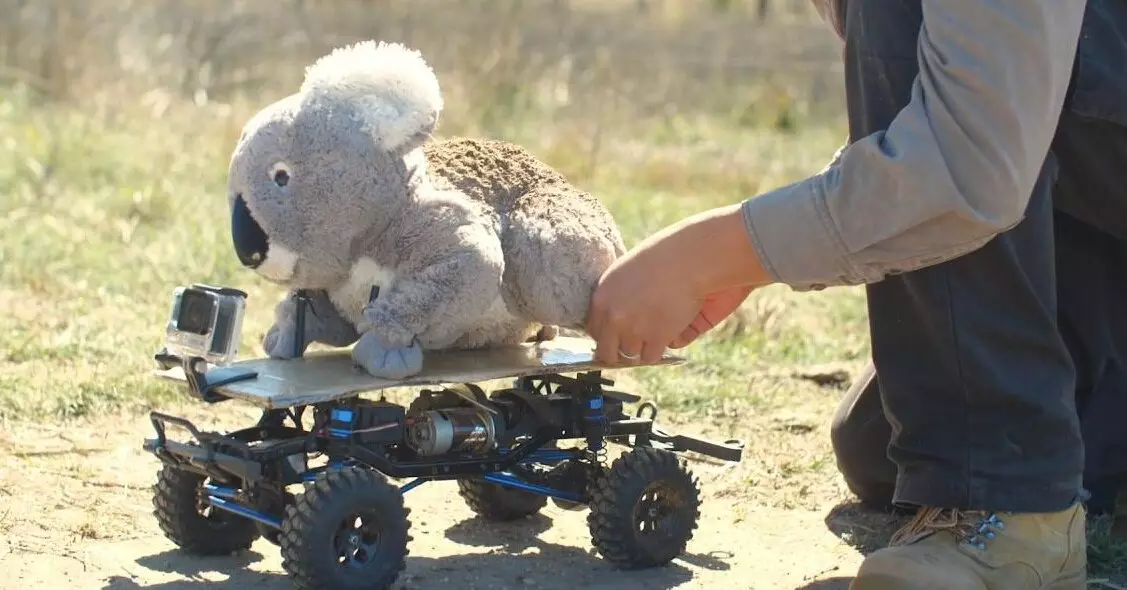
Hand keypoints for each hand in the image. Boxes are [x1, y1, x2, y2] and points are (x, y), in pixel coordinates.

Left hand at [586, 204, 772, 364]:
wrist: (693, 257)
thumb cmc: (665, 257)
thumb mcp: (628, 271)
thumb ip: (618, 297)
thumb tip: (618, 325)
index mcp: (602, 296)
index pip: (593, 331)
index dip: (608, 336)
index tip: (618, 336)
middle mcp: (613, 315)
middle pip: (607, 351)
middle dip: (620, 351)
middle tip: (636, 344)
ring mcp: (633, 329)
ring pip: (630, 356)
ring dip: (642, 349)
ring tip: (657, 329)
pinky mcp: (655, 338)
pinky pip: (651, 357)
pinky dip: (659, 350)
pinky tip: (668, 332)